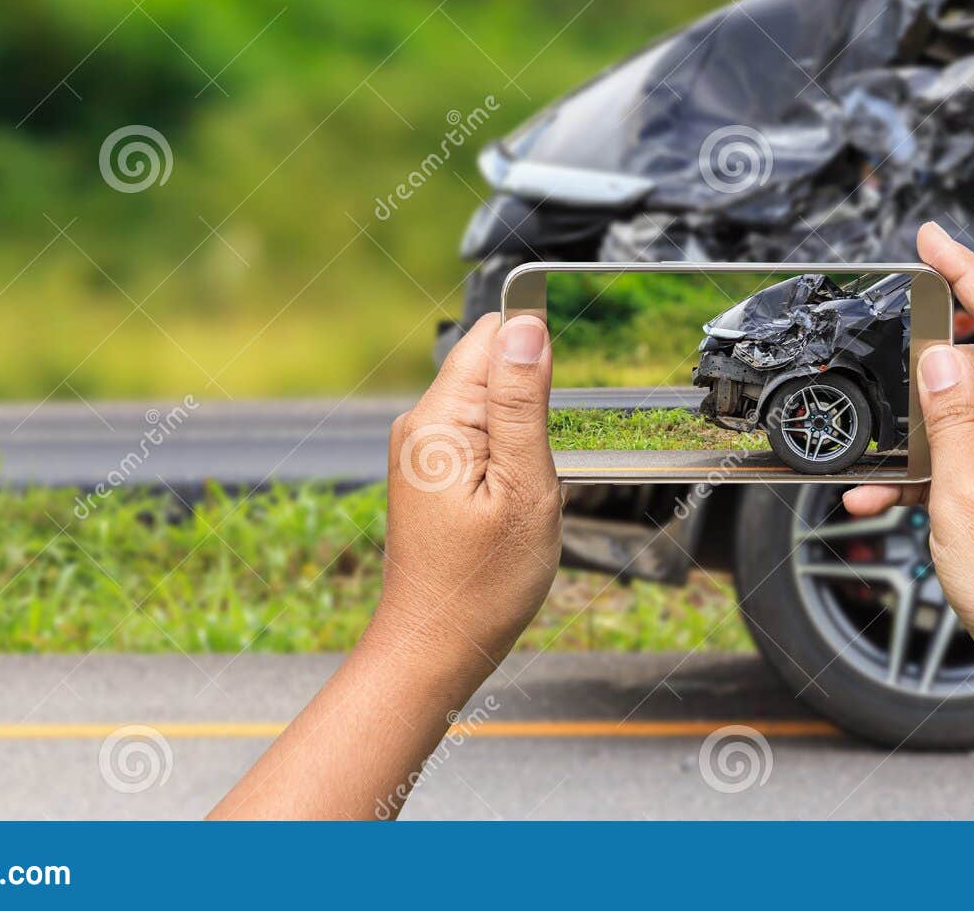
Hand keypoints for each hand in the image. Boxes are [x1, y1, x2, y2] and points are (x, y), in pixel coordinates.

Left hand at [375, 312, 562, 689]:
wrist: (435, 646)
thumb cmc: (481, 584)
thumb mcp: (522, 488)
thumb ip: (523, 403)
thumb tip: (526, 328)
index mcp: (438, 418)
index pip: (491, 336)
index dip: (535, 354)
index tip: (554, 406)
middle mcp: (420, 423)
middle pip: (491, 367)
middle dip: (531, 402)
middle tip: (537, 469)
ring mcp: (421, 448)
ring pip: (489, 404)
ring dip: (522, 434)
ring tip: (525, 492)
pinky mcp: (429, 471)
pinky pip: (480, 436)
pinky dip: (507, 457)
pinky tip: (511, 500)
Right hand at [845, 222, 973, 710]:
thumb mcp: (968, 495)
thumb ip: (951, 418)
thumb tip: (938, 358)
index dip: (968, 273)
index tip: (933, 239)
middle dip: (922, 379)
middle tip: (877, 376)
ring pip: (963, 423)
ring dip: (913, 444)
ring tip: (872, 476)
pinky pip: (963, 465)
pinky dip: (923, 478)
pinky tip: (882, 503)